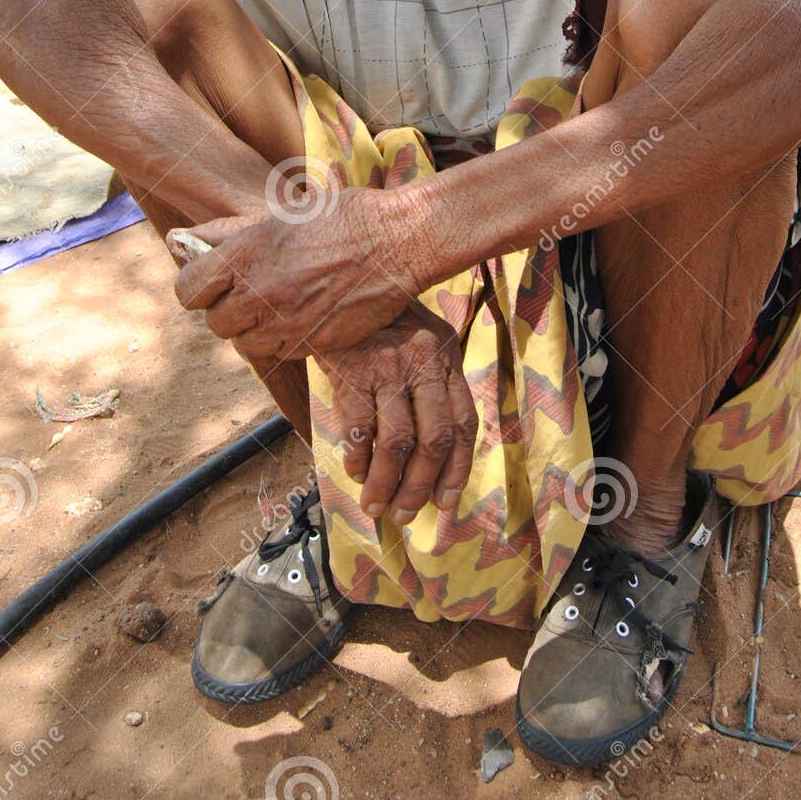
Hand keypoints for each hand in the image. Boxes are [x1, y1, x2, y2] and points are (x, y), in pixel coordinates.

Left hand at [171, 186, 422, 360]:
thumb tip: (181, 238)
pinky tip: (303, 316)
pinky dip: (283, 341)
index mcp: (244, 253)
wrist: (396, 241)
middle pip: (216, 323)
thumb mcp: (279, 216)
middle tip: (252, 294)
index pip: (188, 290)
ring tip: (279, 306)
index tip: (213, 284)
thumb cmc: (342, 218)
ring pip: (245, 344)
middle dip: (230, 311)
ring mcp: (285, 322)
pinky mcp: (311, 343)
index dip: (198, 288)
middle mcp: (259, 291)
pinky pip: (279, 353)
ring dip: (255, 329)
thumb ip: (228, 234)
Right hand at [318, 304, 478, 524]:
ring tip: (376, 505)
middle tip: (405, 515)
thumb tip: (431, 454)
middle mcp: (425, 361)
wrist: (336, 284)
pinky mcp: (354, 370)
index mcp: (447, 356)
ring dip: (387, 484)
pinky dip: (357, 458)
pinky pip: (359, 429)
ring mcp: (389, 366)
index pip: (464, 424)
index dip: (458, 470)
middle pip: (435, 440)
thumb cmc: (380, 320)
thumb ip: (432, 383)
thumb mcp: (419, 340)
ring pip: (398, 443)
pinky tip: (354, 472)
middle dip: (420, 487)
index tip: (446, 502)